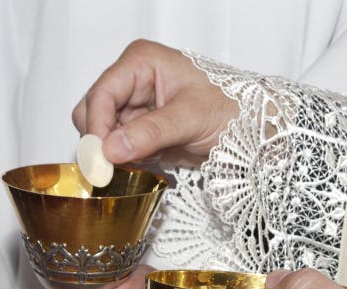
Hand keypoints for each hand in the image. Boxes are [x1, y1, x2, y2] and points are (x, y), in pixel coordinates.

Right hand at [73, 40, 237, 165]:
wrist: (253, 132)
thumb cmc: (232, 109)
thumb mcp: (191, 118)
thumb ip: (150, 132)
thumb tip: (111, 149)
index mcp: (141, 63)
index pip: (101, 94)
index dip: (96, 126)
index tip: (101, 157)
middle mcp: (133, 82)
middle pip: (92, 113)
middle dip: (101, 141)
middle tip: (114, 167)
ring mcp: (136, 109)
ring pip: (103, 135)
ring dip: (115, 154)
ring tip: (144, 162)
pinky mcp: (142, 133)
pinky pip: (119, 150)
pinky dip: (127, 161)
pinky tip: (150, 163)